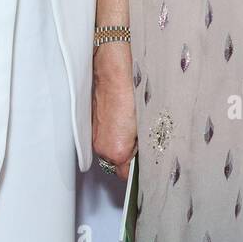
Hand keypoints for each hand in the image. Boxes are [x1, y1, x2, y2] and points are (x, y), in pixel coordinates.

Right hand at [92, 41, 136, 180]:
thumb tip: (151, 156)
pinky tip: (124, 118)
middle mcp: (101, 146)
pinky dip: (114, 131)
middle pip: (118, 163)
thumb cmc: (133, 90)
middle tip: (145, 139)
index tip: (149, 159)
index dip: (140, 167)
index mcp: (116, 150)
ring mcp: (95, 134)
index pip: (128, 174)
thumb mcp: (148, 123)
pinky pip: (106, 136)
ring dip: (123, 143)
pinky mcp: (92, 123)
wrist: (115, 67)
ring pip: (112, 148)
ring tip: (134, 125)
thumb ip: (148, 146)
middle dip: (131, 155)